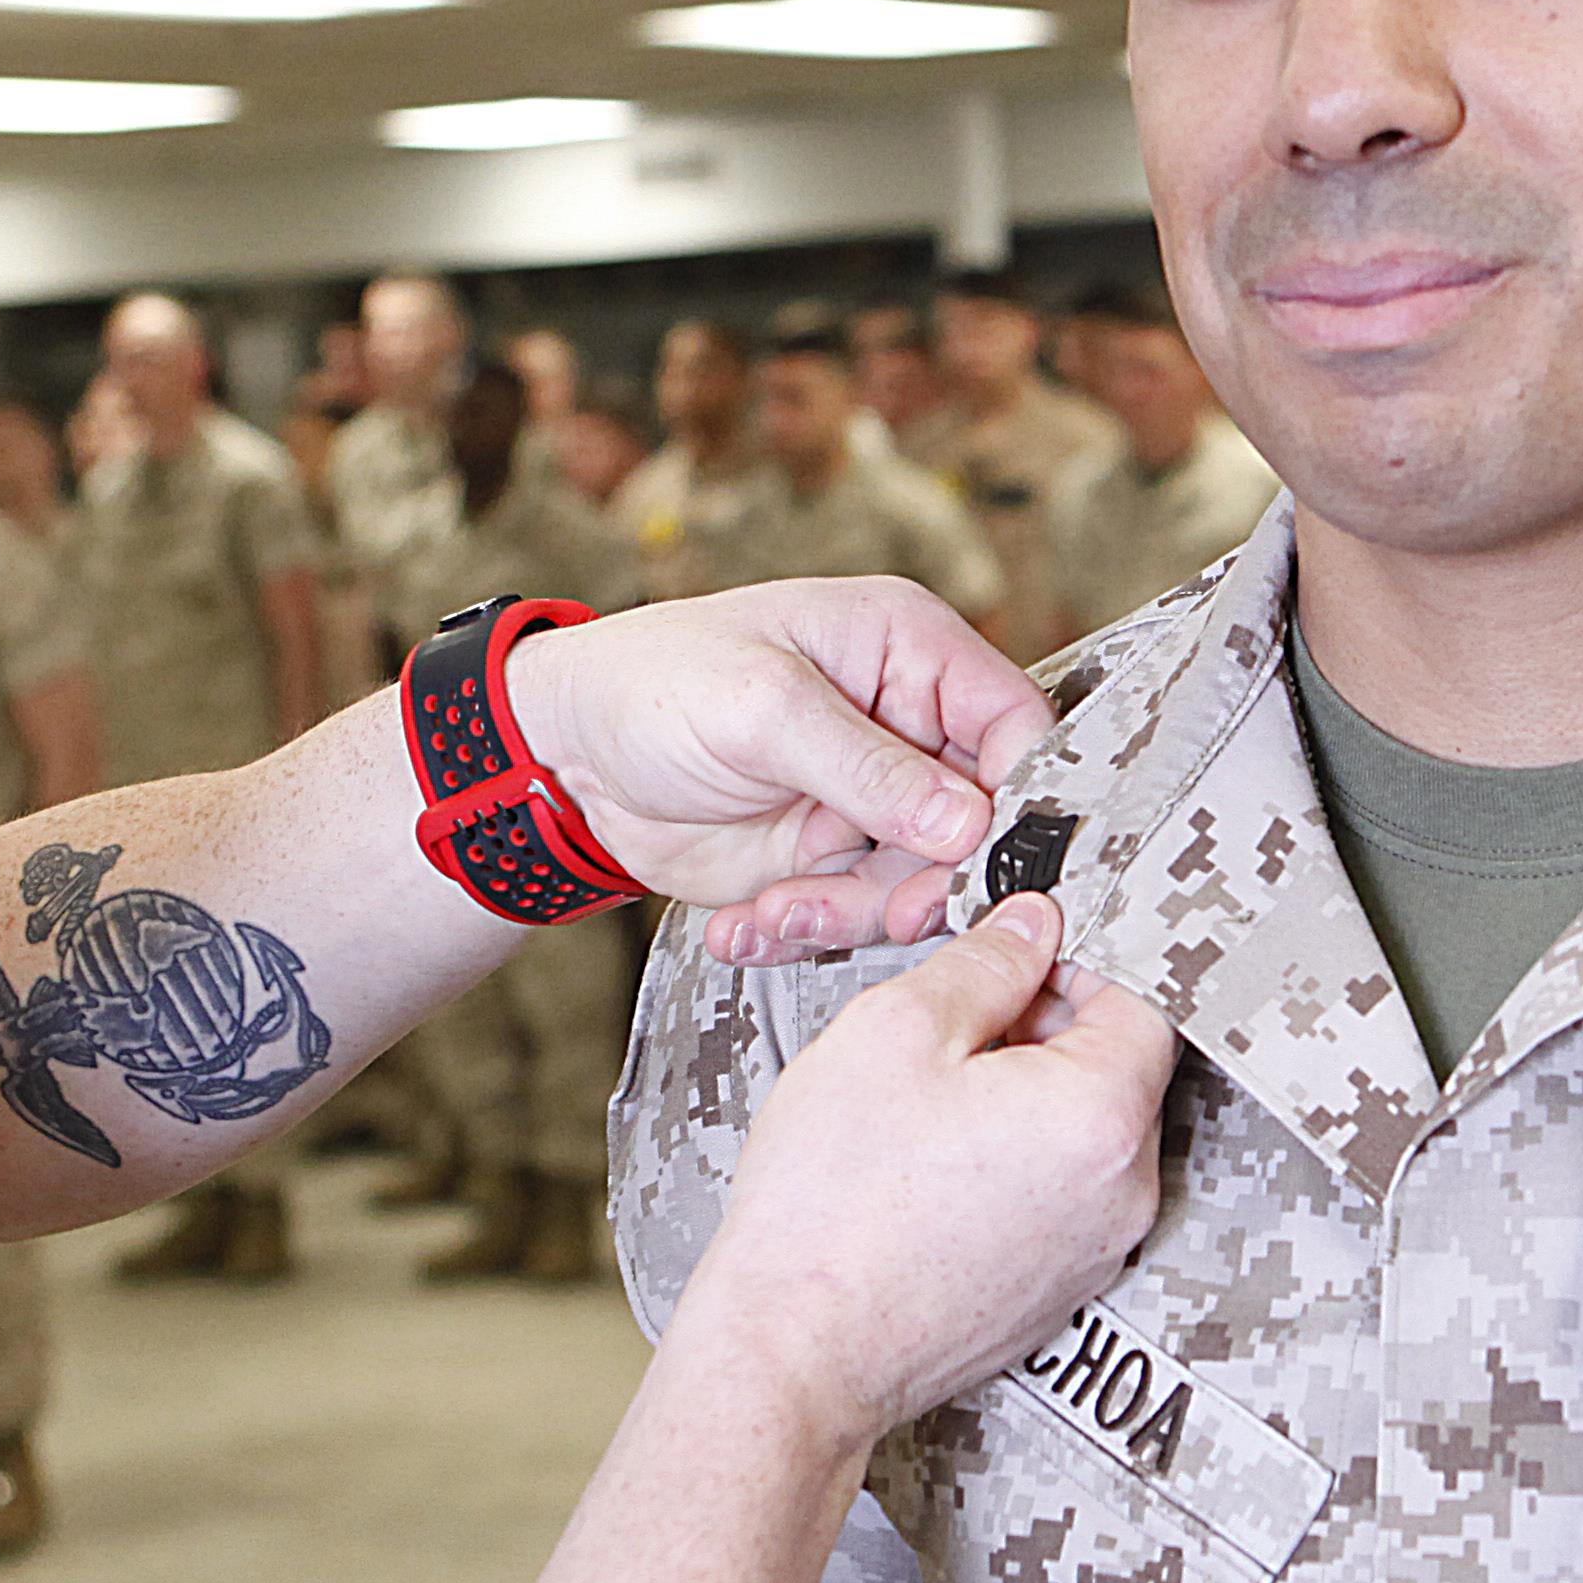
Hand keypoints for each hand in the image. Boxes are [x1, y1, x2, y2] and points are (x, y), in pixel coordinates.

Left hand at [503, 581, 1051, 923]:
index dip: (1017, 795)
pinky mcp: (832, 859)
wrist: (565, 757)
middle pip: (980, 821)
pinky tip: (748, 923)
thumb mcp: (763, 709)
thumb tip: (970, 821)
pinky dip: (808, 930)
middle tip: (884, 911)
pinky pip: (858, 915)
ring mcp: (871, 800)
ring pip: (923, 882)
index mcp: (908, 651)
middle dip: (927, 878)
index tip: (987, 856)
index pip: (1014, 724)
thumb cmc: (653, 686)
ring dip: (854, 913)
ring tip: (778, 909)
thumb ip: (870, 767)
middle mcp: (905, 727)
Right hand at [670, 896, 1177, 1444]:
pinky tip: (932, 1168)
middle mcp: (1123, 1192)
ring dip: (1025, 1098)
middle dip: (1045, 1029)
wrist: (795, 1350)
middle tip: (955, 1029)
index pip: (1143, 998)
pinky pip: (1059, 1197)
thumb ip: (984, 962)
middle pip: (1119, 1068)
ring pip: (1085, 1134)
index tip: (1015, 956)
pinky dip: (1013, 1166)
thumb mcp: (896, 1031)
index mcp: (1102, 1115)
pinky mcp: (1058, 1294)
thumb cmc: (833, 1205)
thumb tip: (1032, 926)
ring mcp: (1096, 1252)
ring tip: (930, 1107)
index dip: (1077, 960)